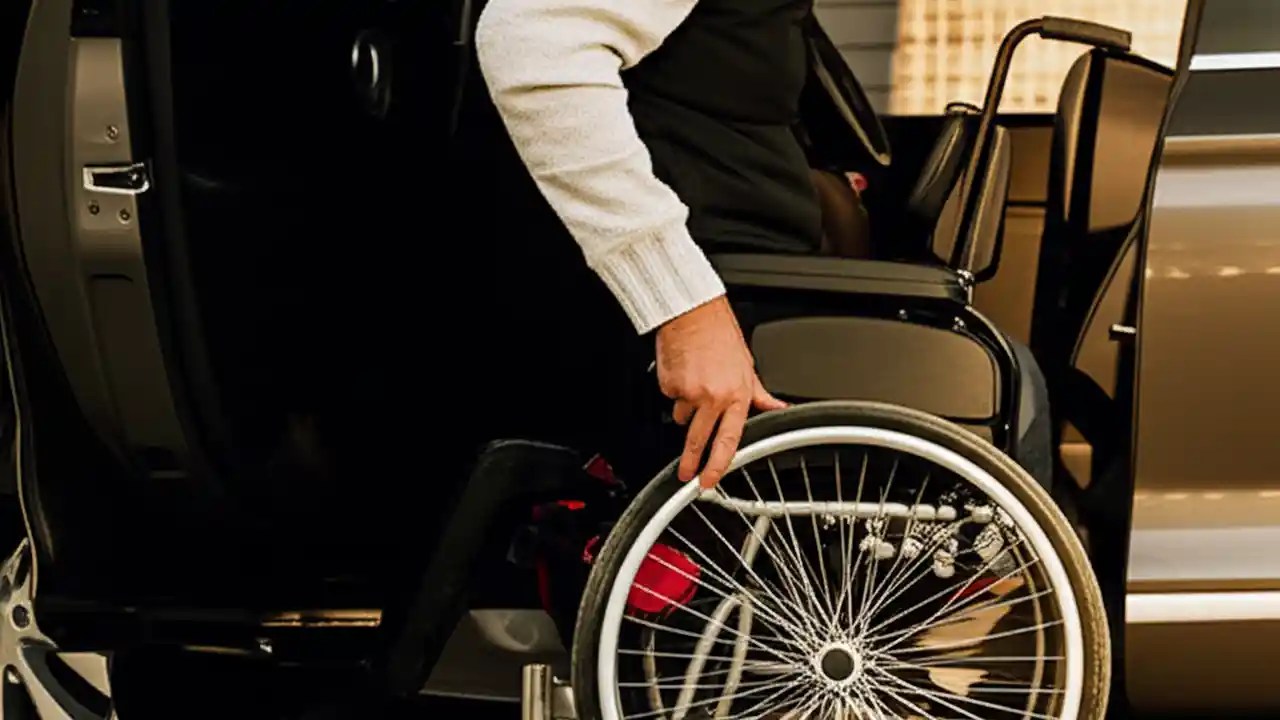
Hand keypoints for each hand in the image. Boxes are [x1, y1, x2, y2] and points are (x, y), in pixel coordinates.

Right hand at [655, 296, 786, 488]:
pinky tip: (684, 373)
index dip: (718, 463)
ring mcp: (689, 391)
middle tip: (686, 474)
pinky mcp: (669, 384)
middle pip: (699, 439)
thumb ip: (759, 395)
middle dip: (690, 461)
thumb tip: (777, 407)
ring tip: (694, 384)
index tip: (709, 479)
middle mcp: (713, 396)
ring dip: (687, 409)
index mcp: (736, 394)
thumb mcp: (747, 367)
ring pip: (683, 416)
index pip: (729, 438)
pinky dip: (675, 390)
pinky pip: (670, 397)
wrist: (692, 314)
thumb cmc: (720, 336)